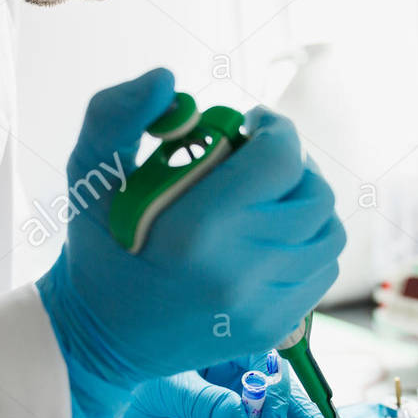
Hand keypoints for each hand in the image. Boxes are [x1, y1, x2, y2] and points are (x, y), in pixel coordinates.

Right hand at [37, 69, 345, 417]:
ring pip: (329, 233)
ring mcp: (261, 306)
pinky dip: (308, 246)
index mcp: (196, 229)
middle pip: (313, 193)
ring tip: (270, 201)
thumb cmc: (96, 248)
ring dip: (306, 205)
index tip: (253, 125)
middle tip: (261, 161)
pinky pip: (322, 272)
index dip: (274, 129)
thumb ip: (116, 114)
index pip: (280, 158)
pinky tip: (271, 240)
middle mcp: (239, 271)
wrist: (98, 339)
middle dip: (292, 165)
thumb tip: (167, 78)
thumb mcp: (89, 174)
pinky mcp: (272, 329)